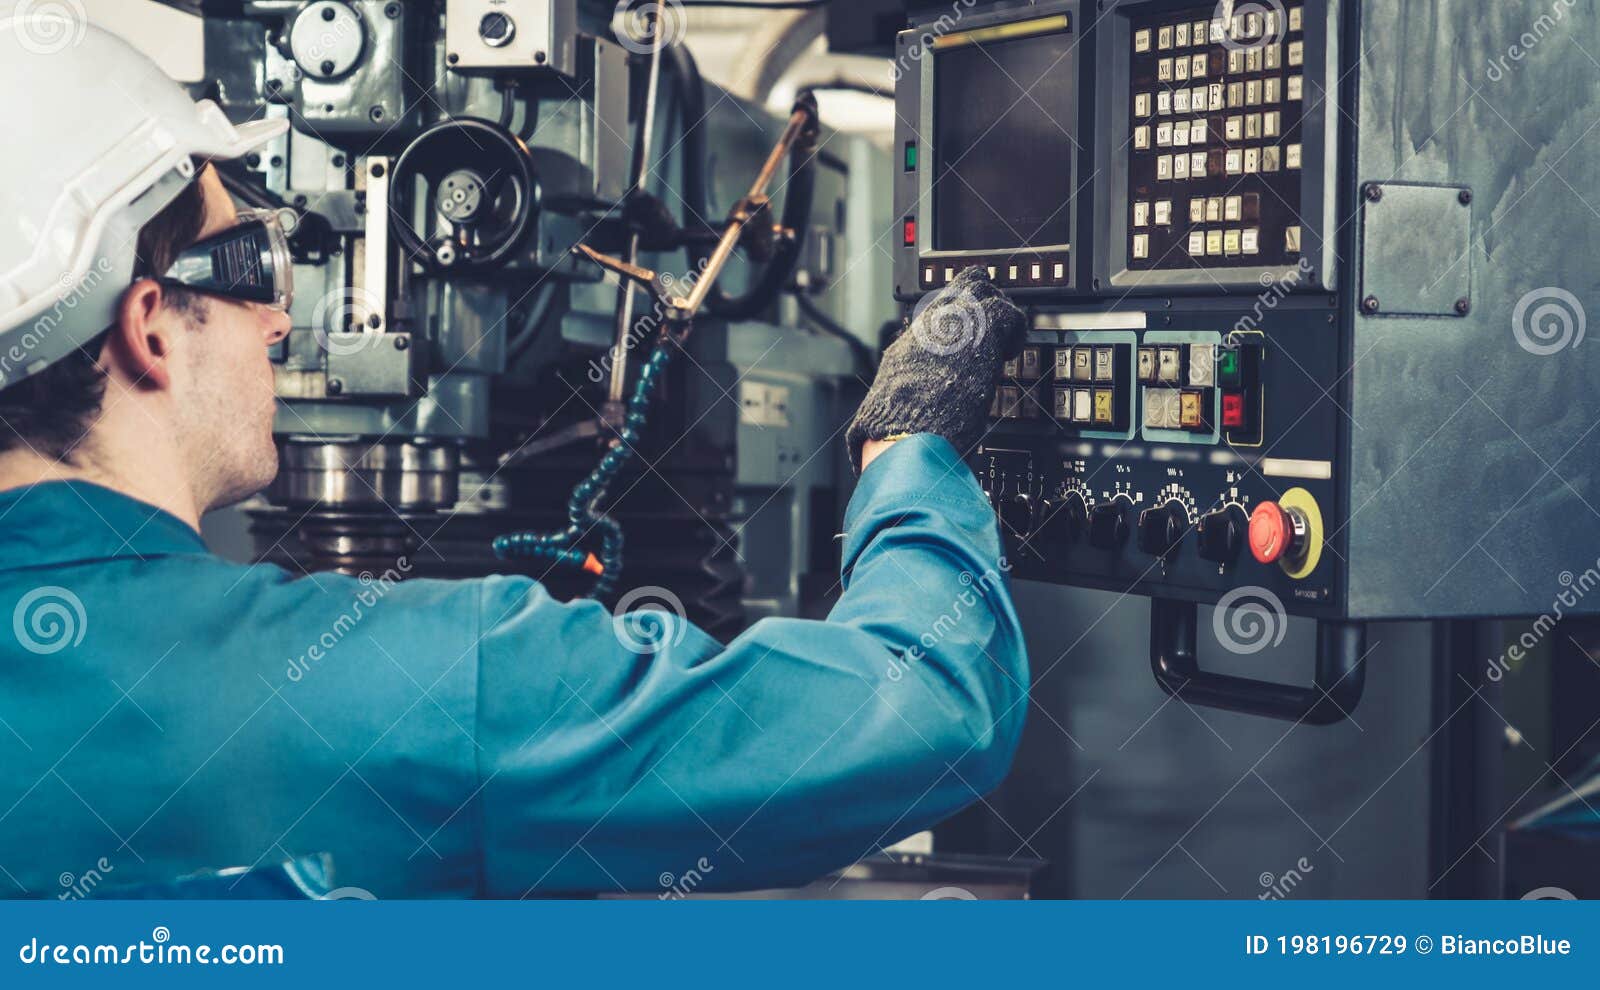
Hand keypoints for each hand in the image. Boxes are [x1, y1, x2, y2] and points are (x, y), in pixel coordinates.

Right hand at [845, 267, 1025, 473]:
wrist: (907, 424)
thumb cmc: (901, 419)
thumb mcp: (896, 389)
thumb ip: (910, 373)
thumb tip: (909, 381)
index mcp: (913, 337)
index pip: (942, 303)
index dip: (960, 309)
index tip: (970, 325)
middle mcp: (934, 321)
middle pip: (966, 284)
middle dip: (983, 300)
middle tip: (993, 326)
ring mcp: (958, 321)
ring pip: (986, 290)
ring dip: (999, 313)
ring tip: (1004, 340)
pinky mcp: (983, 331)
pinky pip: (1009, 313)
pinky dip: (1015, 330)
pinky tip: (1010, 351)